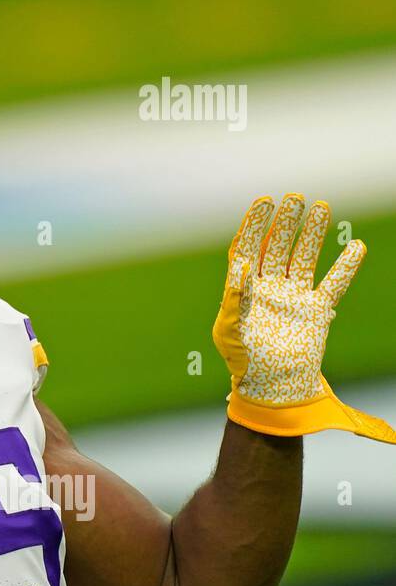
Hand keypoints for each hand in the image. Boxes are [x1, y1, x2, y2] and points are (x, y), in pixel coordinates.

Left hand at [212, 194, 394, 442]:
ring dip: (312, 233)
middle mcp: (269, 287)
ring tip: (321, 207)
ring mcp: (294, 296)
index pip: (248, 248)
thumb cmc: (243, 361)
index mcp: (244, 289)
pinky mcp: (317, 310)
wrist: (272, 387)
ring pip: (304, 257)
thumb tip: (240, 265)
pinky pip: (333, 283)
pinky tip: (356, 246)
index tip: (264, 202)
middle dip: (285, 222)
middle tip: (295, 198)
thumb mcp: (228, 330)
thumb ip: (232, 298)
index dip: (254, 225)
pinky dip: (345, 267)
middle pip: (277, 246)